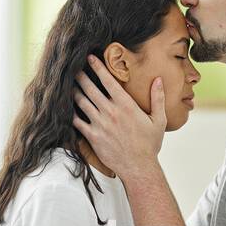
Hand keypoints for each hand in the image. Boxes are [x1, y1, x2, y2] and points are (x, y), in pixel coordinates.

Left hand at [72, 55, 165, 180]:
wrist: (138, 168)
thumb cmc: (149, 145)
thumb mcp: (159, 120)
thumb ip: (158, 99)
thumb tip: (158, 80)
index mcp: (126, 105)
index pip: (108, 80)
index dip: (97, 67)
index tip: (90, 57)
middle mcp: (110, 112)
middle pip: (90, 88)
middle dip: (80, 76)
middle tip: (73, 66)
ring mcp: (100, 124)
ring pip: (82, 102)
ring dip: (74, 91)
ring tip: (68, 83)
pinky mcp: (93, 137)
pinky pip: (77, 122)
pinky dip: (71, 113)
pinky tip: (66, 107)